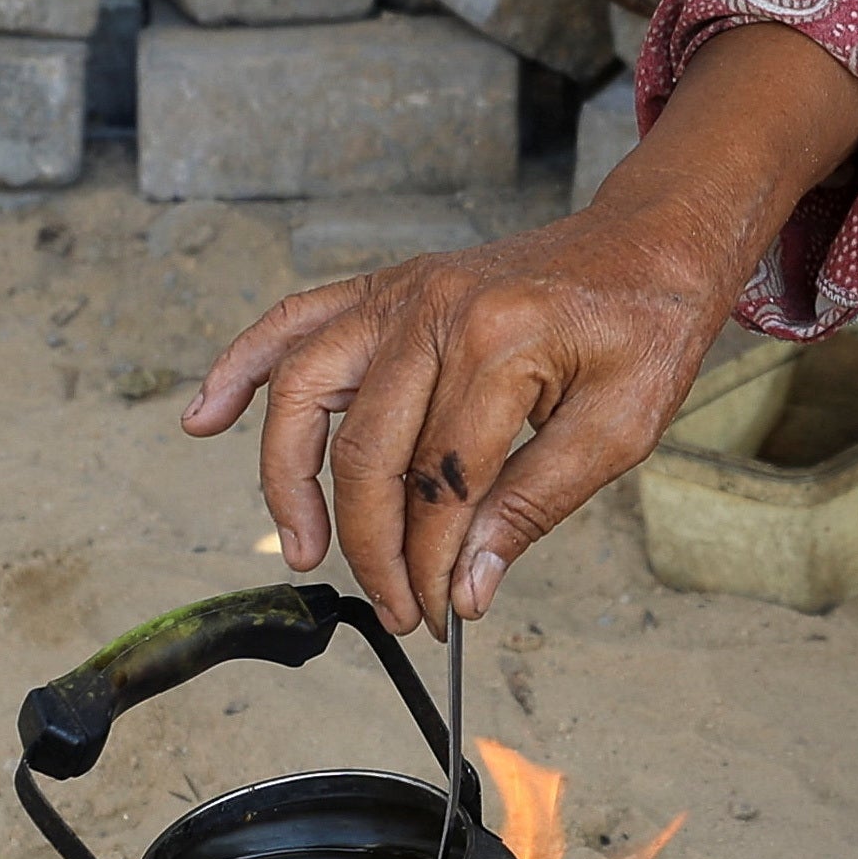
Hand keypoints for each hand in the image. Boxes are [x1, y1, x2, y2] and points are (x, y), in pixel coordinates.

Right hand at [185, 200, 746, 638]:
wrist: (651, 241)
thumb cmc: (645, 328)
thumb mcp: (622, 428)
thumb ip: (534, 507)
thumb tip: (469, 589)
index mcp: (501, 344)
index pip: (440, 483)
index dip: (433, 564)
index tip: (442, 617)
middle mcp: (436, 311)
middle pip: (367, 451)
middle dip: (370, 546)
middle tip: (395, 607)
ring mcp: (402, 292)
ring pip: (305, 388)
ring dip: (287, 477)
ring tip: (302, 548)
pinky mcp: (388, 287)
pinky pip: (294, 321)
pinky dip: (242, 366)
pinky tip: (207, 416)